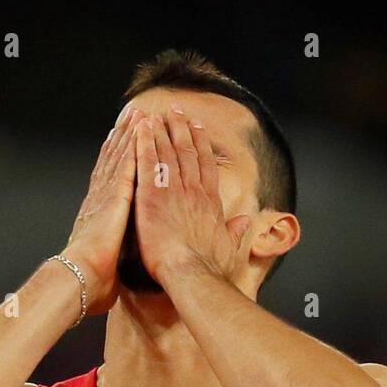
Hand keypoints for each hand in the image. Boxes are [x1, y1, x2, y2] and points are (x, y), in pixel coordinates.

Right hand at [61, 105, 141, 313]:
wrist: (80, 279)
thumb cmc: (91, 281)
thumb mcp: (106, 265)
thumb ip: (111, 257)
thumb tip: (113, 269)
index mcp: (100, 215)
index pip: (111, 181)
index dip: (117, 160)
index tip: (124, 144)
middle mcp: (101, 199)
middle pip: (115, 161)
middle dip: (124, 137)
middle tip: (133, 115)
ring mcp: (107, 194)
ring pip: (120, 156)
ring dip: (129, 133)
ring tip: (138, 112)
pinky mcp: (114, 195)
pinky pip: (126, 163)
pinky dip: (132, 143)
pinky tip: (139, 128)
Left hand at [132, 109, 251, 287]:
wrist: (191, 275)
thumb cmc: (209, 269)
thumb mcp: (229, 249)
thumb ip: (235, 232)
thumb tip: (245, 221)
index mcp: (209, 203)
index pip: (205, 166)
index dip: (201, 145)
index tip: (197, 128)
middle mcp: (193, 191)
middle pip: (187, 153)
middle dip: (181, 129)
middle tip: (176, 111)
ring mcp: (173, 191)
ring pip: (168, 153)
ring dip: (162, 131)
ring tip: (157, 114)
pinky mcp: (152, 196)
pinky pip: (147, 162)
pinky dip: (144, 143)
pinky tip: (140, 128)